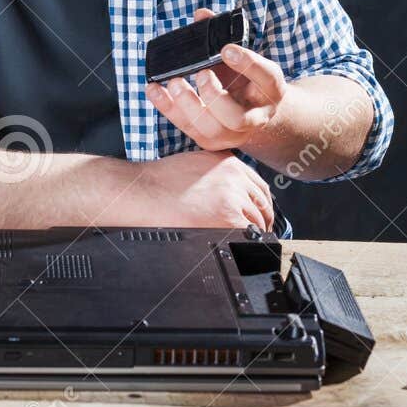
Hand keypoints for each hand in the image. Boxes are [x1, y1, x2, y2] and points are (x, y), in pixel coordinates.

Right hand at [123, 149, 273, 229]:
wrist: (144, 191)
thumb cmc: (161, 179)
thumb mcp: (198, 162)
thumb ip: (222, 172)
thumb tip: (235, 188)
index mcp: (230, 163)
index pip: (259, 186)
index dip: (261, 203)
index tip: (260, 213)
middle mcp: (235, 177)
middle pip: (262, 203)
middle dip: (261, 219)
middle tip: (257, 230)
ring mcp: (233, 197)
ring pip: (256, 220)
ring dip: (253, 231)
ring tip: (245, 240)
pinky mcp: (227, 217)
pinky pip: (247, 232)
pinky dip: (246, 240)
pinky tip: (238, 243)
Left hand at [145, 8, 287, 152]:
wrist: (252, 111)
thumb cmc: (247, 78)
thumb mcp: (244, 57)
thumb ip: (223, 36)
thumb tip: (201, 15)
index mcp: (271, 89)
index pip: (266, 76)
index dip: (247, 63)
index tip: (226, 48)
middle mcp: (255, 116)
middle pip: (236, 117)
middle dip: (214, 95)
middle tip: (201, 73)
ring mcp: (232, 133)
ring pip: (211, 129)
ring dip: (188, 105)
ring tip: (174, 83)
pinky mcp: (210, 140)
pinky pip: (187, 128)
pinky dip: (167, 108)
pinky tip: (154, 89)